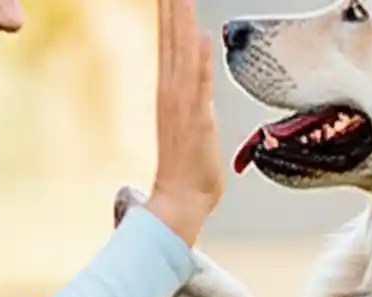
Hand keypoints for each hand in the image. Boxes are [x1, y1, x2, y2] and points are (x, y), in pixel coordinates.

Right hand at [147, 0, 224, 246]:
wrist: (181, 202)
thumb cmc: (189, 172)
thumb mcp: (196, 127)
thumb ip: (197, 104)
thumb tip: (201, 93)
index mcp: (171, 93)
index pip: (169, 44)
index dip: (170, 15)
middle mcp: (171, 93)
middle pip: (170, 40)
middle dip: (170, 7)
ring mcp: (182, 105)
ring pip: (180, 54)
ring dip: (180, 22)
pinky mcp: (196, 120)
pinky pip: (197, 84)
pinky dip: (197, 60)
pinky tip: (200, 35)